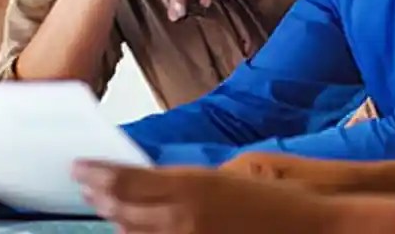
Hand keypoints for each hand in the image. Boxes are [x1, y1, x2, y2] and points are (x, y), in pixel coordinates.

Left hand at [73, 160, 338, 233]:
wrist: (314, 230)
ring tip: (104, 206)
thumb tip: (156, 186)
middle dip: (100, 196)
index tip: (79, 167)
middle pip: (121, 210)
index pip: (124, 180)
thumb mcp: (229, 177)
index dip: (96, 174)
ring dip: (117, 220)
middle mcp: (182, 218)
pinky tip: (135, 230)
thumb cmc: (278, 204)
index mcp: (191, 187)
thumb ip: (188, 184)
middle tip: (85, 184)